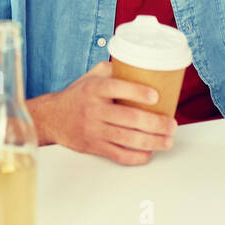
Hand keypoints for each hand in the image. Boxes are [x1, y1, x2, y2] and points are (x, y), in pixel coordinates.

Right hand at [43, 63, 175, 164]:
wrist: (52, 118)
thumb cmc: (77, 96)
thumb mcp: (90, 77)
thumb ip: (112, 70)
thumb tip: (139, 67)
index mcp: (94, 89)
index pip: (117, 88)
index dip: (138, 92)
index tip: (156, 95)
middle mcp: (93, 109)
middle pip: (129, 118)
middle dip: (155, 123)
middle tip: (171, 124)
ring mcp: (93, 130)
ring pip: (127, 139)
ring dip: (152, 141)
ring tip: (167, 140)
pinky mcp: (94, 147)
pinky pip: (118, 155)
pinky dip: (136, 157)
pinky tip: (149, 153)